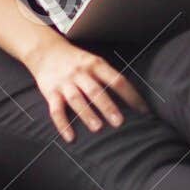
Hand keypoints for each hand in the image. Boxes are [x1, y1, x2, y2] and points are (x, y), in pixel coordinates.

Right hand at [23, 37, 148, 141]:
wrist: (46, 50)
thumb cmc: (77, 61)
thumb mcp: (94, 61)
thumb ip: (108, 77)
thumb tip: (132, 98)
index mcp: (96, 64)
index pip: (117, 80)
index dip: (131, 95)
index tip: (143, 110)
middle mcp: (80, 73)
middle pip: (95, 90)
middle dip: (108, 107)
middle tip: (119, 122)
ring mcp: (65, 83)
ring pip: (77, 100)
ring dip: (87, 115)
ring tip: (98, 128)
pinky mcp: (51, 92)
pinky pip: (56, 110)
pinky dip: (63, 125)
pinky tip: (71, 138)